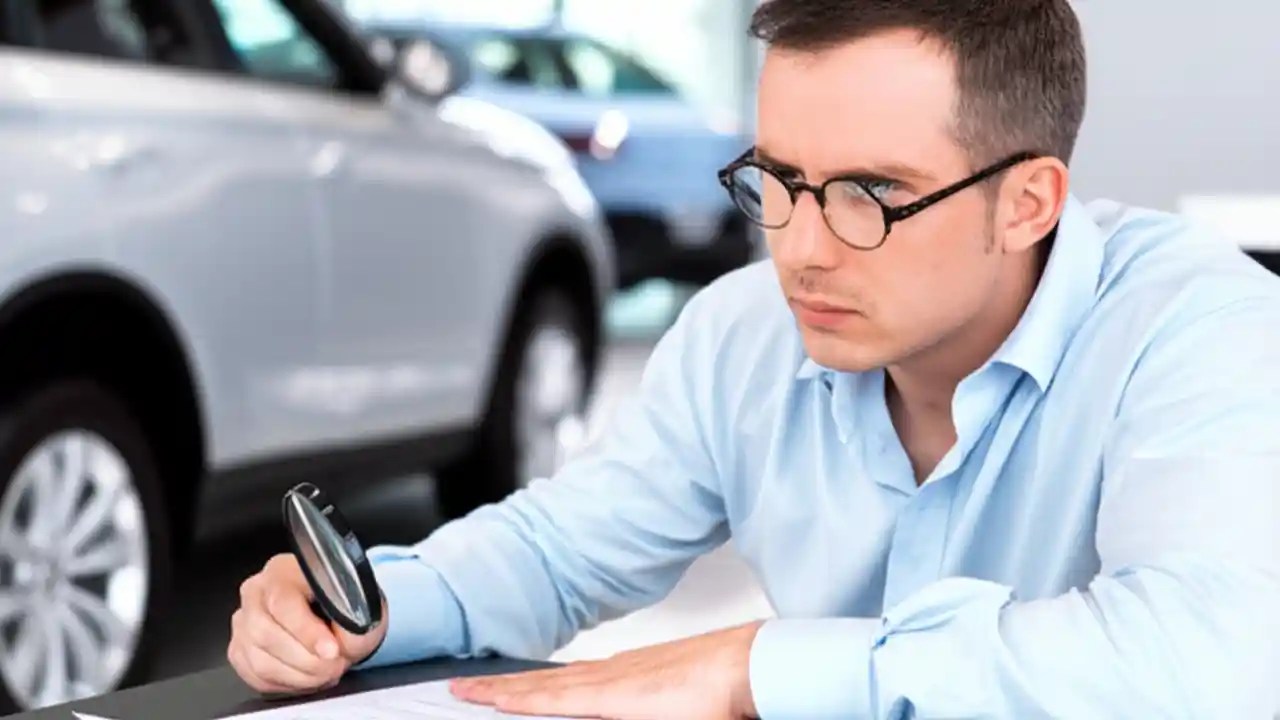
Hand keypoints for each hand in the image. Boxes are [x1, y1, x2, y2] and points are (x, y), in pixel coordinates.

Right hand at [227, 553, 388, 695]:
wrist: (334, 615)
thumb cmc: (344, 603)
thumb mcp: (363, 607)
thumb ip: (355, 625)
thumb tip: (341, 645)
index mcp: (285, 570)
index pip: (284, 602)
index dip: (307, 632)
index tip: (332, 652)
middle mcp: (256, 591)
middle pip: (265, 633)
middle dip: (306, 660)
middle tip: (334, 666)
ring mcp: (243, 621)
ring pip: (260, 661)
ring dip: (298, 676)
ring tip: (324, 673)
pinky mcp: (239, 649)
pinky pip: (255, 676)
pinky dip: (285, 684)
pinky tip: (306, 676)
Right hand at [449, 621, 764, 719]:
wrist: (754, 664)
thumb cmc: (721, 704)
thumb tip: (589, 702)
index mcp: (614, 697)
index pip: (547, 698)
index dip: (507, 698)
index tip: (471, 692)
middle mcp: (615, 675)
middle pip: (547, 682)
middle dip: (503, 685)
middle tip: (467, 683)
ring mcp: (632, 663)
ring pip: (569, 673)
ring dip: (533, 679)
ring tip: (507, 683)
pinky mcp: (650, 659)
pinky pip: (595, 666)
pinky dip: (571, 673)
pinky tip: (576, 675)